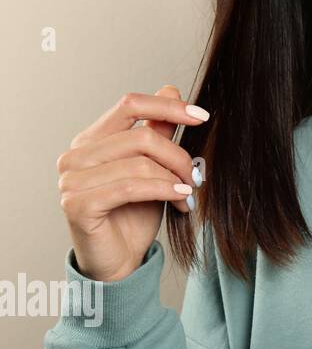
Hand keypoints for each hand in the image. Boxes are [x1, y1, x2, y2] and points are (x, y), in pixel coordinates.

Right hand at [56, 85, 208, 281]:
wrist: (119, 260)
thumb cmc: (134, 213)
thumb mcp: (153, 167)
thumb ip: (157, 131)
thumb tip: (170, 88)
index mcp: (91, 139)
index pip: (130, 103)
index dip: (169, 106)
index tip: (203, 116)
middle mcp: (75, 155)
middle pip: (142, 136)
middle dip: (179, 156)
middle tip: (197, 177)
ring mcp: (71, 180)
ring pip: (140, 162)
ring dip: (175, 178)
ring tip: (189, 193)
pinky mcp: (77, 204)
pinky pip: (131, 187)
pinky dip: (164, 190)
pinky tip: (182, 199)